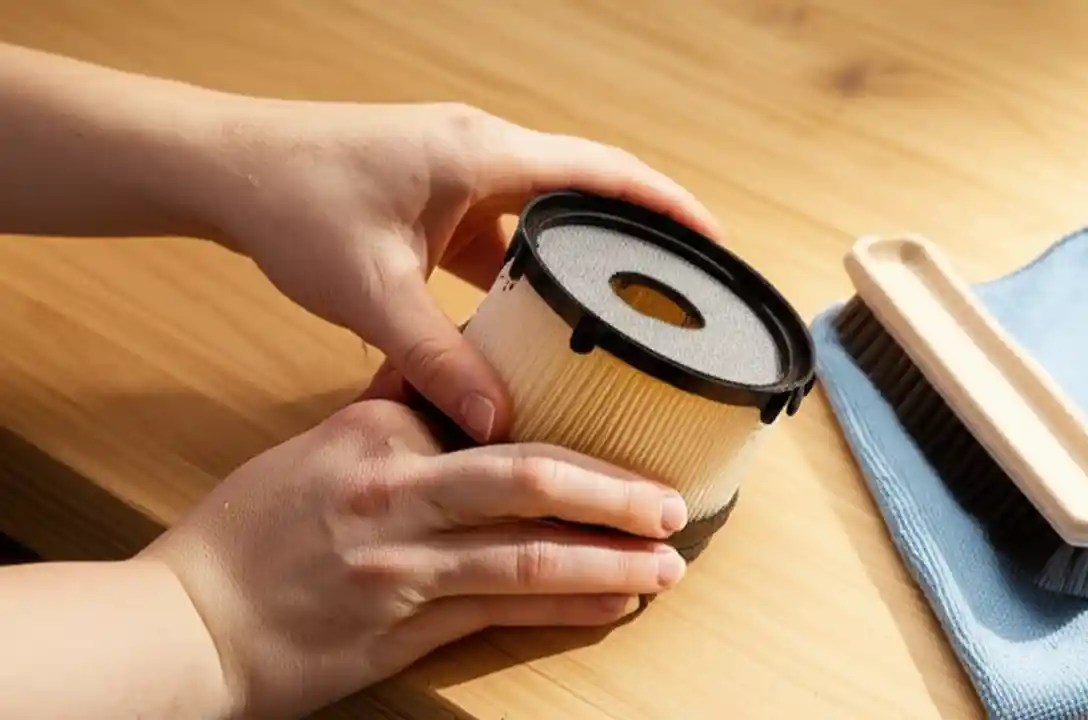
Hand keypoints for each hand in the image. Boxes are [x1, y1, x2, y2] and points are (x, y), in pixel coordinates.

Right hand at [142, 398, 688, 719]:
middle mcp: (398, 497)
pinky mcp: (403, 631)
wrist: (191, 622)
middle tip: (671, 502)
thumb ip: (391, 413)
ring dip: (609, 560)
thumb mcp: (318, 449)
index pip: (494, 423)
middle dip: (613, 492)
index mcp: (379, 440)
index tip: (624, 435)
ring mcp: (403, 569)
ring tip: (667, 562)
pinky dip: (566, 611)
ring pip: (528, 559)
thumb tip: (449, 380)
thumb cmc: (250, 534)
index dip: (571, 435)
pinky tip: (613, 602)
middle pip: (529, 482)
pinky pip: (502, 617)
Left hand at [189, 99, 721, 442]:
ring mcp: (460, 167)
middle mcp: (482, 150)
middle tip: (681, 289)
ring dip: (579, 255)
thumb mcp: (371, 292)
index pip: (603, 173)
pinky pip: (505, 225)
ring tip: (620, 311)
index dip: (668, 206)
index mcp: (482, 156)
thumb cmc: (291, 203)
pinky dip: (528, 266)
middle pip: (588, 187)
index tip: (715, 242)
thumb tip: (496, 420)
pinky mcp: (439, 189)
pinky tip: (535, 318)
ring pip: (545, 210)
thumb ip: (436, 358)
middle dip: (637, 235)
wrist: (223, 167)